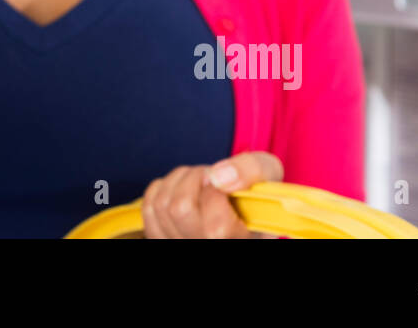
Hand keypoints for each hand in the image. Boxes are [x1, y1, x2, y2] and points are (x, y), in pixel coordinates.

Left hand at [140, 152, 283, 238]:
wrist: (244, 213)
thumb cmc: (256, 195)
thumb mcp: (269, 174)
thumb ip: (251, 169)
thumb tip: (218, 176)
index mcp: (237, 241)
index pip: (216, 222)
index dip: (217, 188)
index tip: (225, 182)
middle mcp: (205, 247)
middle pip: (179, 209)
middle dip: (193, 178)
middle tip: (209, 177)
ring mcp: (180, 245)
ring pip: (161, 205)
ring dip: (178, 180)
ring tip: (199, 182)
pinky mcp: (162, 238)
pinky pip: (149, 208)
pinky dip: (162, 189)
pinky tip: (181, 189)